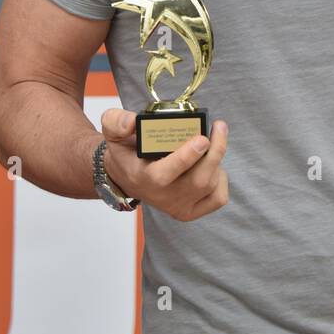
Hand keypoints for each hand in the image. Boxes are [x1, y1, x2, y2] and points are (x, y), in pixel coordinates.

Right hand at [100, 109, 228, 220]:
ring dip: (216, 160)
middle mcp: (161, 197)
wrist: (127, 175)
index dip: (186, 157)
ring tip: (213, 140)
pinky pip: (218, 198)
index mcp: (142, 178)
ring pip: (209, 185)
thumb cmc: (126, 151)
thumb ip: (116, 121)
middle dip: (215, 152)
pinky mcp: (191, 212)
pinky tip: (212, 165)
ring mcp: (177, 207)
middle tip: (219, 127)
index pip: (165, 175)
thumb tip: (132, 122)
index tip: (202, 139)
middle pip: (198, 180)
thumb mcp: (112, 131)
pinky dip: (221, 179)